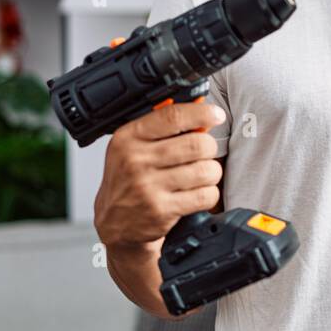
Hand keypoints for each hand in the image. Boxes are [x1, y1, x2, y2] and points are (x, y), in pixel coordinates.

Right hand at [94, 100, 224, 318]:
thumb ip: (162, 128)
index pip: (172, 116)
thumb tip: (200, 108)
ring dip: (212, 172)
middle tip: (206, 152)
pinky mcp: (161, 210)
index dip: (201, 113)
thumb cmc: (129, 180)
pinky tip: (198, 193)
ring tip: (201, 174)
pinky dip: (209, 193)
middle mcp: (135, 161)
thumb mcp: (133, 147)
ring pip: (205, 170)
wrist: (114, 223)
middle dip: (210, 147)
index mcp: (128, 138)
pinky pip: (205, 195)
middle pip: (196, 144)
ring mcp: (148, 187)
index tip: (216, 115)